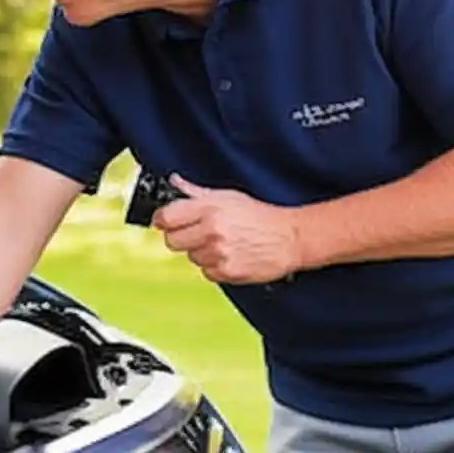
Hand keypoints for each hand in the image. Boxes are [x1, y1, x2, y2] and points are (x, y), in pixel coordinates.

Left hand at [151, 173, 302, 283]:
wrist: (290, 237)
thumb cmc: (260, 215)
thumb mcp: (228, 196)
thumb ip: (197, 192)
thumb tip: (175, 182)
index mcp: (210, 208)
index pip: (166, 217)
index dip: (162, 220)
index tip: (164, 221)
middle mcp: (212, 231)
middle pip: (172, 241)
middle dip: (179, 237)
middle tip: (195, 233)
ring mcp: (219, 253)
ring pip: (190, 257)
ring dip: (200, 252)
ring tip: (221, 243)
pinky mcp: (227, 272)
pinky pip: (206, 272)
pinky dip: (214, 266)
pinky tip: (229, 255)